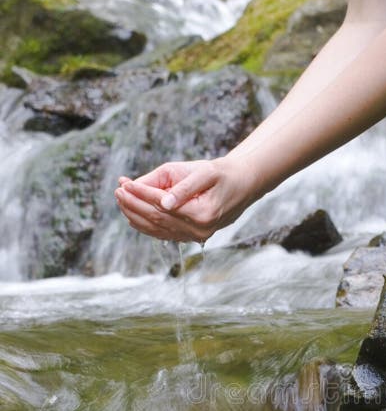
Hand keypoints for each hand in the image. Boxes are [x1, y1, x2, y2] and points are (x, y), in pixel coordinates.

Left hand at [114, 155, 257, 242]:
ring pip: (157, 229)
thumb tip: (163, 202)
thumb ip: (183, 187)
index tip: (125, 183)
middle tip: (118, 190)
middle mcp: (199, 230)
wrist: (242, 186)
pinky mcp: (192, 237)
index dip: (141, 193)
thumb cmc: (221, 174)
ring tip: (121, 199)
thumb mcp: (204, 172)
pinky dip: (146, 226)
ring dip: (135, 215)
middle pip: (157, 218)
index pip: (162, 205)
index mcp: (202, 213)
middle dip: (134, 204)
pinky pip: (164, 234)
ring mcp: (195, 237)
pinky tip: (132, 216)